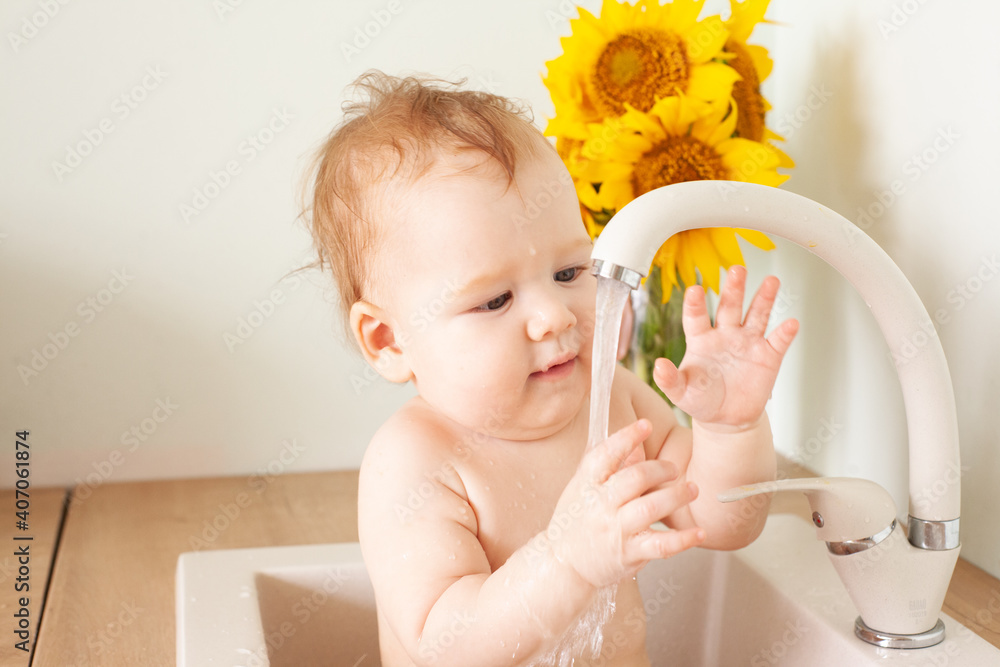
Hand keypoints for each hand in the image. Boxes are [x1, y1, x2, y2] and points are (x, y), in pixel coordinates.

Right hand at [546, 420, 704, 587]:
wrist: (564, 564)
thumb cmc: (576, 522)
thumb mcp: (581, 487)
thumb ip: (605, 465)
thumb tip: (633, 443)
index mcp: (587, 484)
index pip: (605, 455)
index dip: (627, 437)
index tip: (645, 425)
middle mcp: (600, 505)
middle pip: (635, 478)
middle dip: (660, 468)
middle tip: (674, 468)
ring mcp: (616, 530)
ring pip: (651, 508)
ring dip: (677, 496)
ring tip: (692, 489)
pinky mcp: (630, 553)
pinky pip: (661, 545)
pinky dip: (683, 539)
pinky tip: (699, 532)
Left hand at [653, 266, 798, 427]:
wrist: (726, 418)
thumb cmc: (700, 399)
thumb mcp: (680, 392)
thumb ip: (669, 380)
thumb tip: (658, 366)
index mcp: (701, 339)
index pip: (696, 317)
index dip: (695, 304)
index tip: (695, 289)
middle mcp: (725, 334)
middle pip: (729, 306)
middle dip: (734, 288)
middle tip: (736, 269)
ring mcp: (748, 343)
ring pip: (757, 315)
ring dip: (764, 298)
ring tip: (771, 281)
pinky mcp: (768, 356)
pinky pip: (778, 341)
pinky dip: (785, 333)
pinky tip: (790, 323)